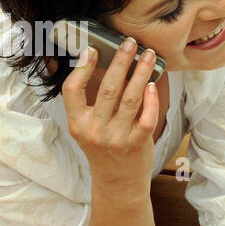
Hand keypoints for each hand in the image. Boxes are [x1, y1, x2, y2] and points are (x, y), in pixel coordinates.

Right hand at [61, 37, 158, 185]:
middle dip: (121, 62)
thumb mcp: (86, 129)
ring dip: (141, 73)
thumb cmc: (103, 150)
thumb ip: (90, 104)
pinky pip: (147, 117)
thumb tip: (105, 65)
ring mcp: (117, 138)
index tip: (92, 50)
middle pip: (108, 89)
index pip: (72, 91)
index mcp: (77, 124)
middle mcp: (95, 131)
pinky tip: (152, 85)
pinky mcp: (137, 144)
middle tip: (130, 43)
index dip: (81, 68)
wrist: (118, 183)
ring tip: (149, 56)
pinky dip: (151, 100)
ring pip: (130, 99)